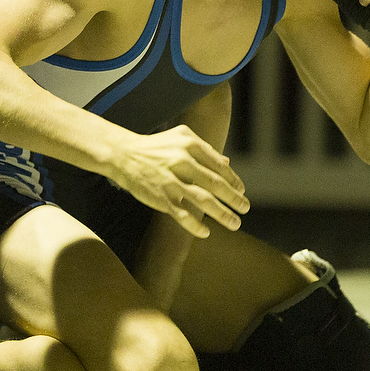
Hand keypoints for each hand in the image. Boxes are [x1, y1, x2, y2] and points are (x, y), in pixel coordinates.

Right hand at [106, 125, 248, 237]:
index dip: (233, 180)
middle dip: (234, 198)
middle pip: (216, 184)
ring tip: (235, 223)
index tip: (241, 190)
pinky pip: (181, 214)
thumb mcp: (180, 137)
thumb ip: (205, 148)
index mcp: (190, 146)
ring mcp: (171, 181)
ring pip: (203, 201)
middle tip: (246, 208)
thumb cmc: (155, 146)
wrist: (123, 154)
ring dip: (222, 214)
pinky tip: (205, 233)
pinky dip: (195, 225)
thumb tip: (227, 163)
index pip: (219, 166)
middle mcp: (182, 162)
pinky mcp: (160, 196)